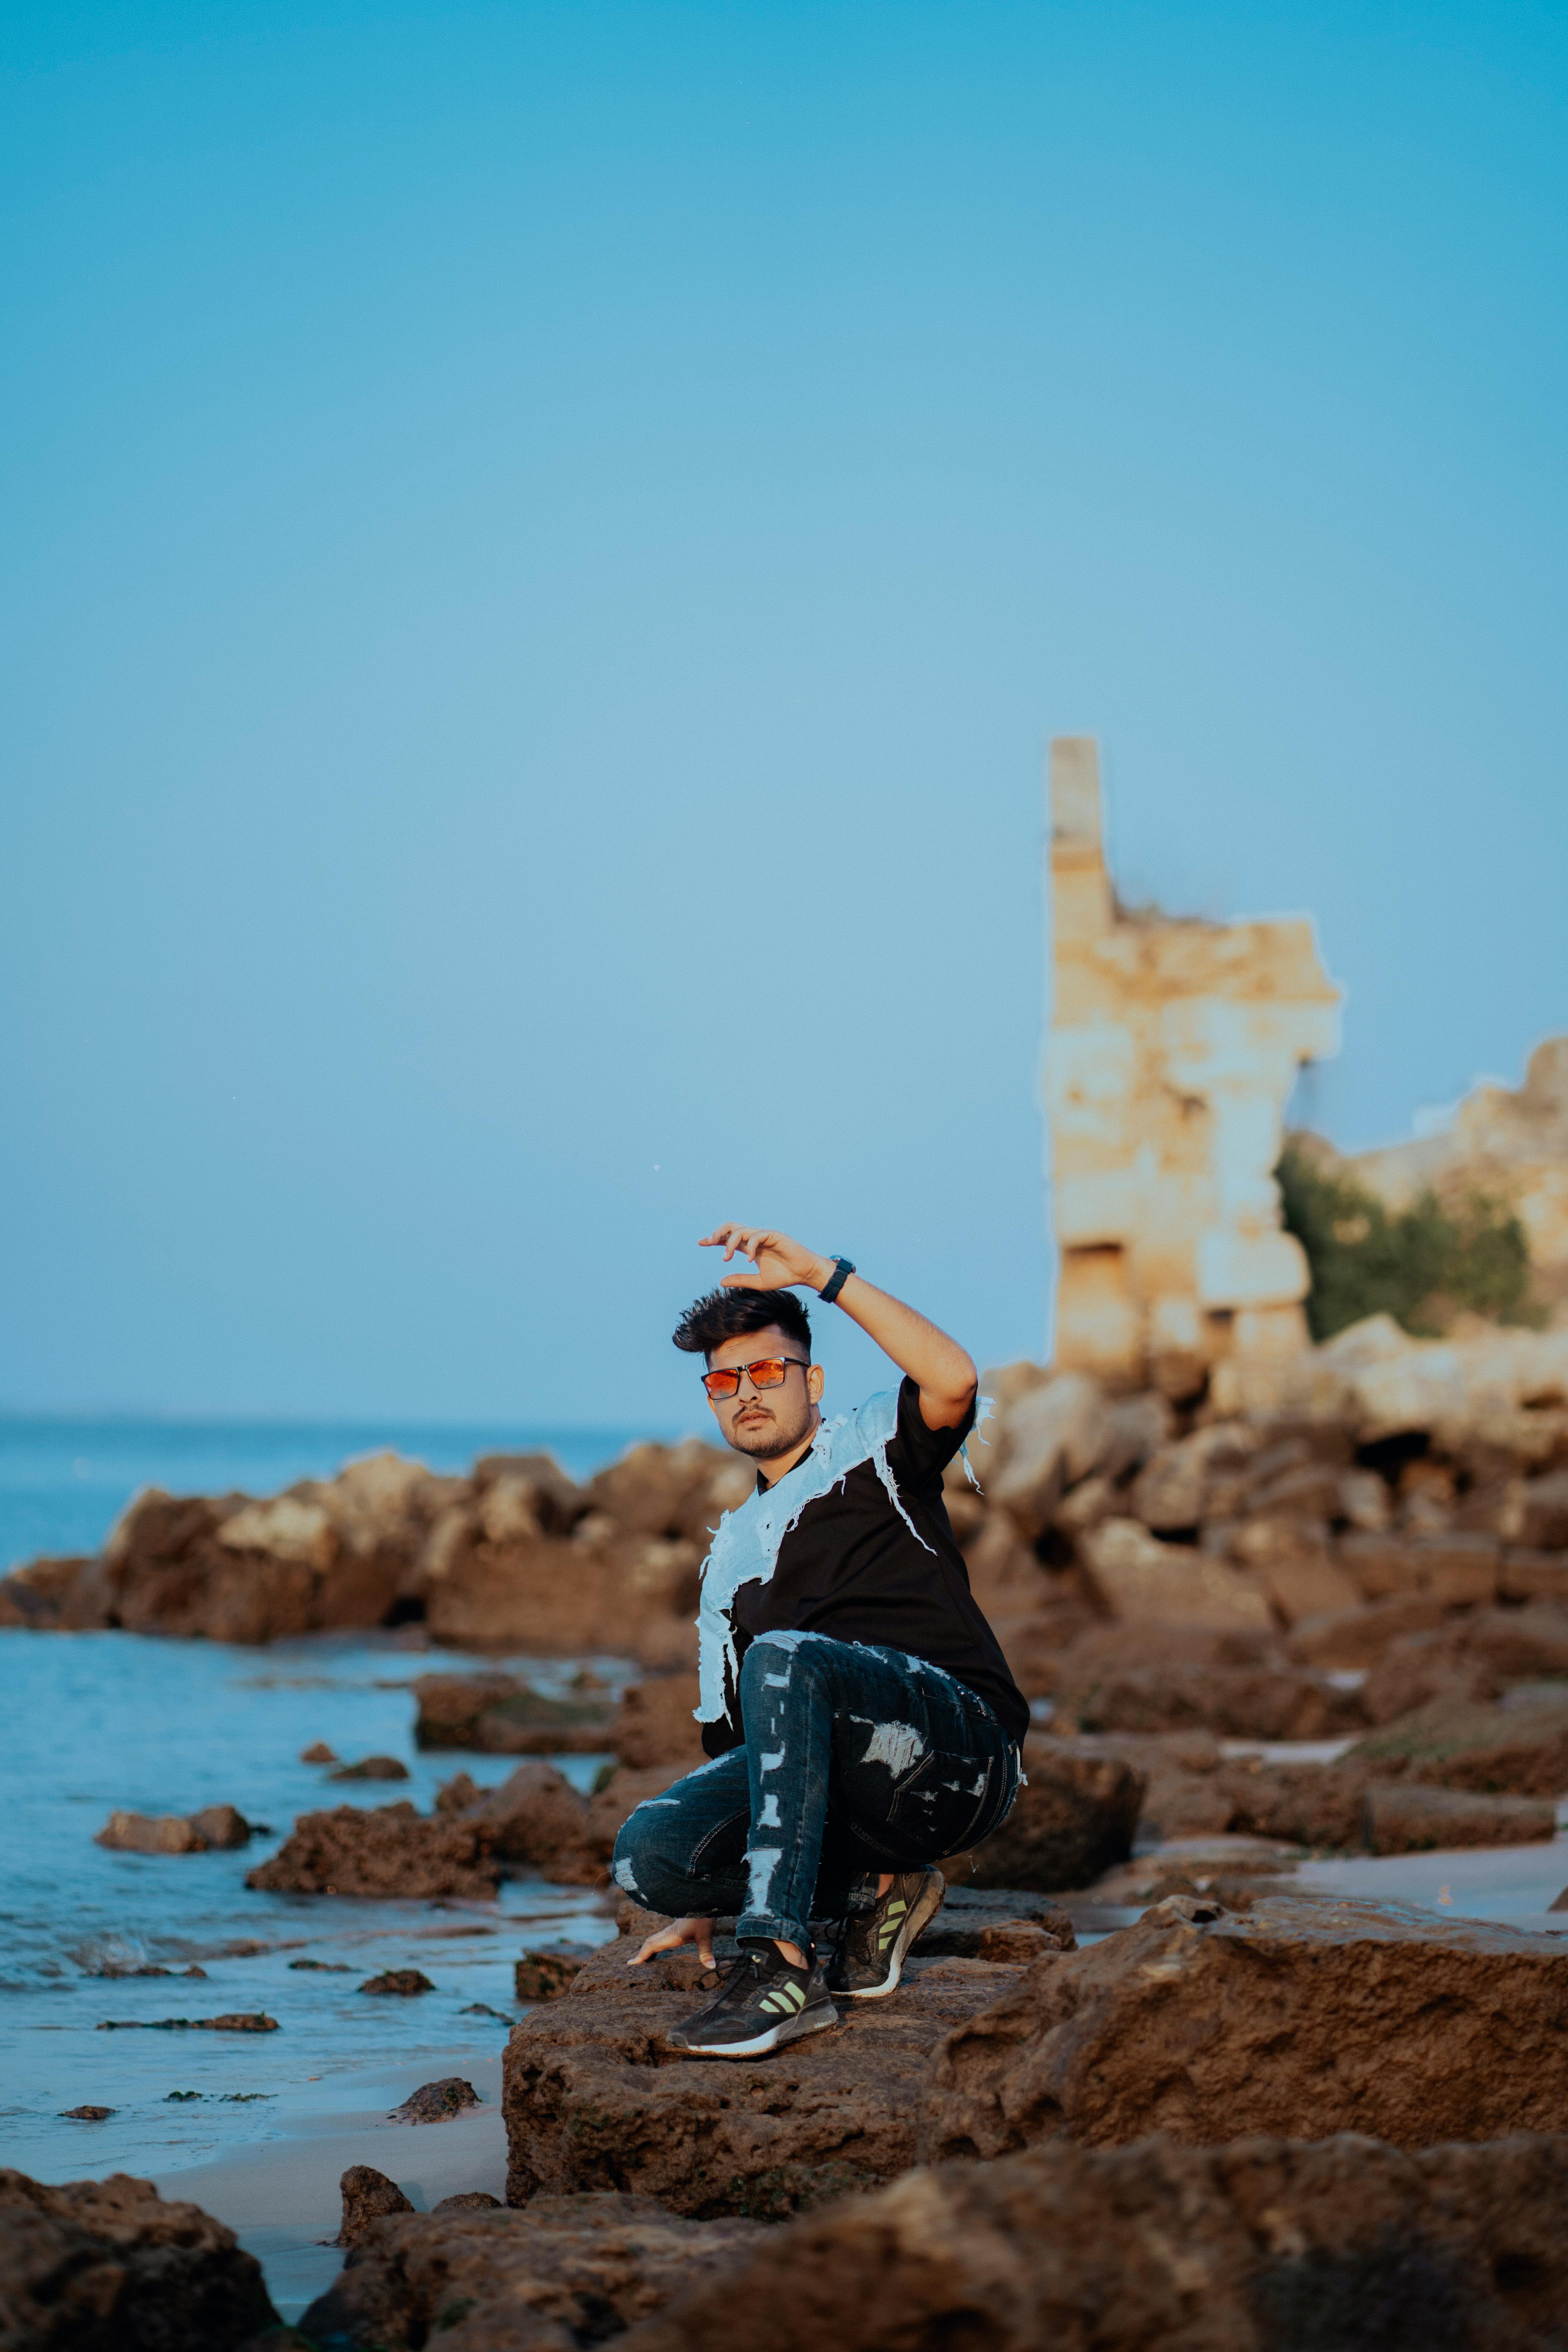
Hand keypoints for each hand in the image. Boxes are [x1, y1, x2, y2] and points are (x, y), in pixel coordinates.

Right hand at [628, 1915, 716, 1967]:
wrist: (706, 1897)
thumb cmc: (705, 1916)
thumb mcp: (706, 1935)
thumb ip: (706, 1951)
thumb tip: (711, 1967)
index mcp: (672, 1935)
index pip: (652, 1945)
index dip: (641, 1954)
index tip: (631, 1963)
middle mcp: (670, 1931)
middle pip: (650, 1941)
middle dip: (641, 1952)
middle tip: (634, 1962)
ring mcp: (674, 1928)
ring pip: (656, 1938)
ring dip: (649, 1947)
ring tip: (646, 1958)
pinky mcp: (679, 1926)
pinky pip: (663, 1936)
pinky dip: (657, 1943)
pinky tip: (663, 1947)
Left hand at [700, 1225, 830, 1293]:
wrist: (804, 1274)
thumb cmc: (785, 1276)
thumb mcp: (758, 1282)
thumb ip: (741, 1280)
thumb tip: (720, 1282)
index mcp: (750, 1247)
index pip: (728, 1239)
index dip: (714, 1239)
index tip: (701, 1242)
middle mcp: (755, 1239)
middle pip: (731, 1227)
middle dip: (717, 1232)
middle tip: (709, 1242)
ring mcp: (764, 1235)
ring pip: (740, 1230)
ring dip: (730, 1243)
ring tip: (726, 1258)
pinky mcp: (774, 1235)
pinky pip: (756, 1236)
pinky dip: (750, 1247)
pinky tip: (750, 1260)